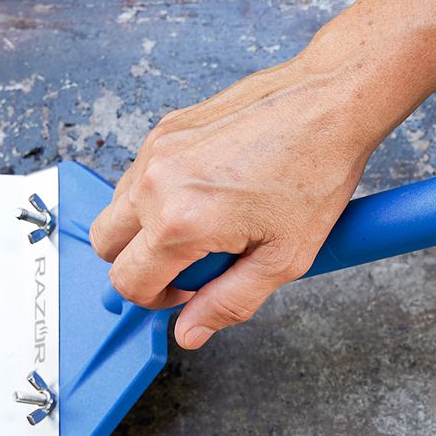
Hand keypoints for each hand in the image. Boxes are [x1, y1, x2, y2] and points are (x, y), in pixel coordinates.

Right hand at [89, 45, 404, 348]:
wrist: (330, 103)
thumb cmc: (316, 171)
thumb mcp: (282, 259)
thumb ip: (229, 302)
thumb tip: (191, 332)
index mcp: (180, 221)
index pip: (128, 282)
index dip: (157, 299)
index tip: (189, 291)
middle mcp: (156, 181)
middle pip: (105, 245)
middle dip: (139, 264)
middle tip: (190, 263)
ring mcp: (157, 148)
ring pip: (118, 207)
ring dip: (147, 227)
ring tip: (207, 224)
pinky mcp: (166, 126)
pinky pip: (140, 173)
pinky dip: (160, 192)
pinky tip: (210, 191)